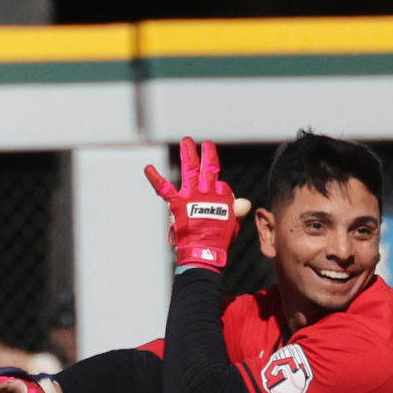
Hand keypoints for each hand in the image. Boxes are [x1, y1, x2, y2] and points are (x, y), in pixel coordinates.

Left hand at [144, 137, 250, 269]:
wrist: (204, 251)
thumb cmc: (219, 240)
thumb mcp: (232, 225)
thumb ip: (235, 211)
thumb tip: (244, 202)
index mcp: (222, 198)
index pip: (222, 185)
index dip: (221, 188)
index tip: (220, 198)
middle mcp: (206, 193)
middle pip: (208, 170)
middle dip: (207, 156)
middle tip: (206, 144)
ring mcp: (191, 196)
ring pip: (190, 170)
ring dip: (188, 155)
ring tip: (187, 141)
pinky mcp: (177, 203)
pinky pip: (164, 188)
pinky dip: (155, 177)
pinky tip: (148, 167)